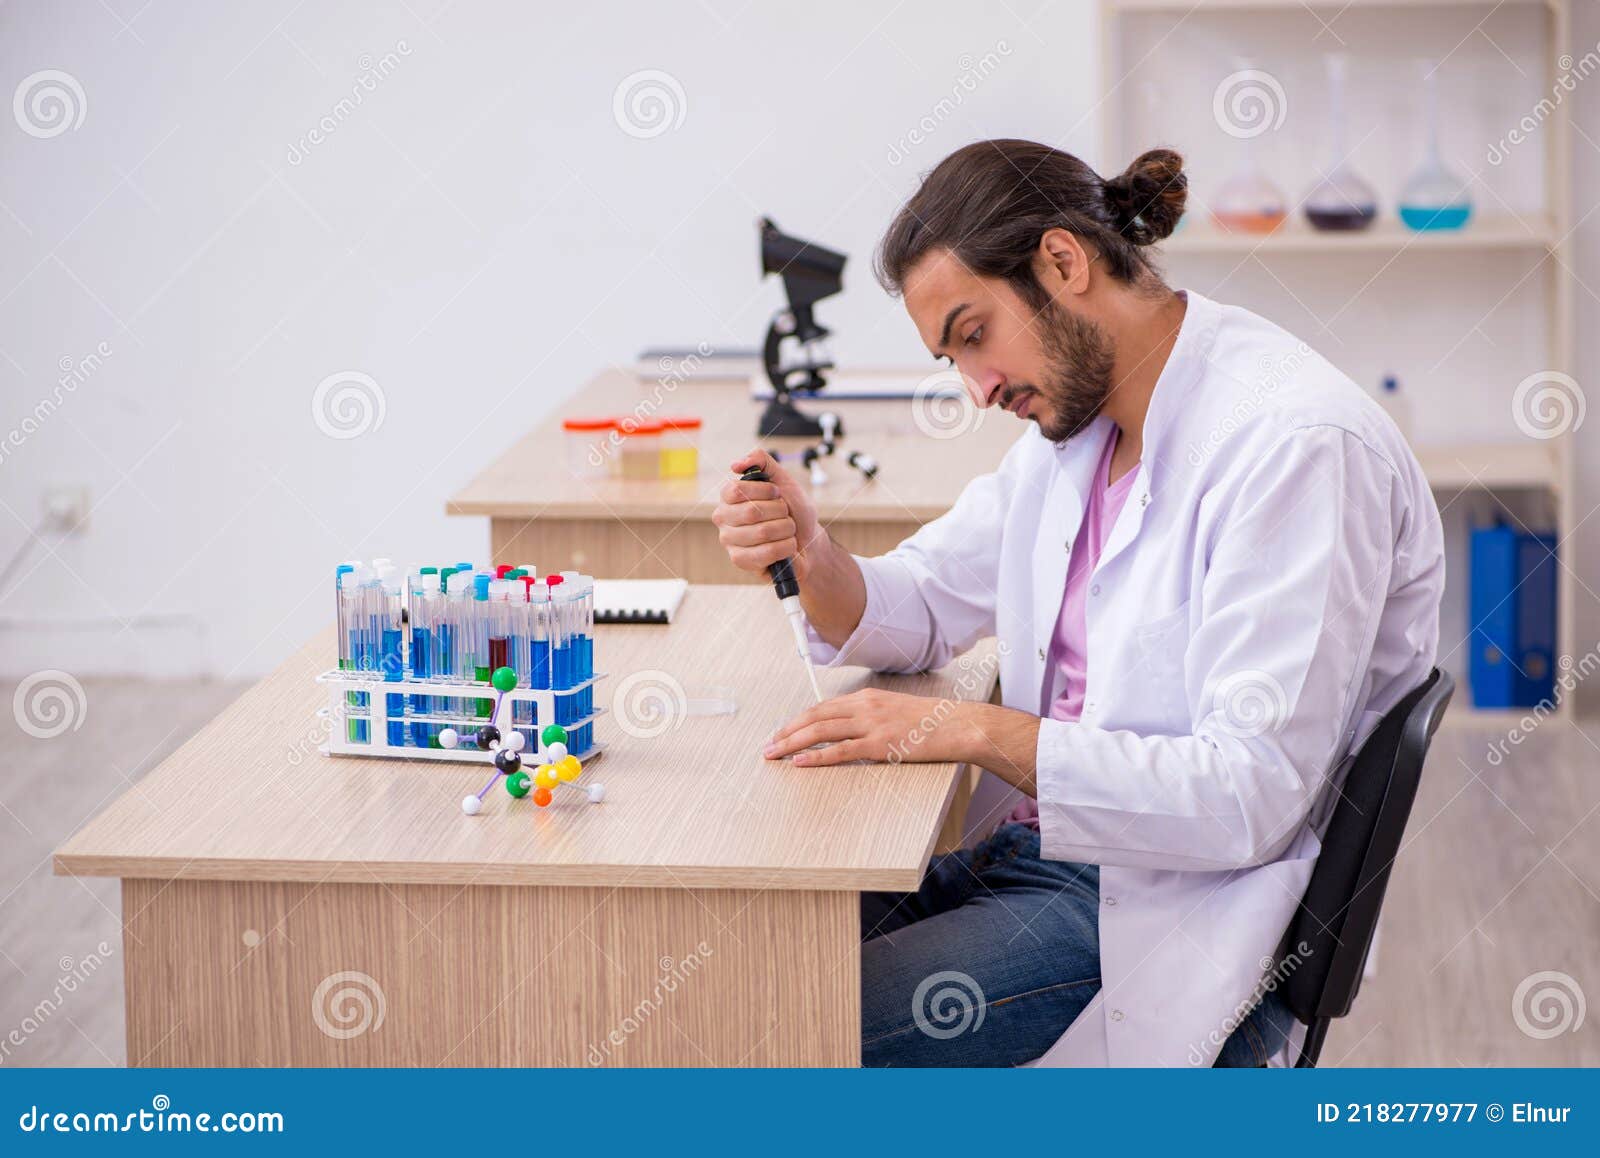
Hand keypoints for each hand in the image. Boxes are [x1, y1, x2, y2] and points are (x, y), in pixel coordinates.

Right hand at [713, 448, 822, 580]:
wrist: (808, 540)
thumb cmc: (793, 511)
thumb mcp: (783, 479)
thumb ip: (762, 462)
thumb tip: (736, 464)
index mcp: (729, 497)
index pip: (737, 490)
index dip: (764, 491)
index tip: (777, 494)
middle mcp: (724, 518)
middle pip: (752, 511)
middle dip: (780, 512)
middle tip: (785, 515)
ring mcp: (729, 541)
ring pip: (762, 532)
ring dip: (786, 529)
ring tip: (787, 531)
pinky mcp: (740, 560)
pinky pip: (766, 552)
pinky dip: (786, 547)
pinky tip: (786, 546)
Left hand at [762, 688, 976, 766]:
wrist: (956, 725)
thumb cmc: (929, 722)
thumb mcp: (894, 709)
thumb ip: (870, 715)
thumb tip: (849, 728)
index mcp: (866, 697)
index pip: (822, 707)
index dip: (798, 720)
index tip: (781, 731)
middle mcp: (864, 706)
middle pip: (814, 716)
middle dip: (787, 731)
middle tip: (768, 745)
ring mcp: (871, 724)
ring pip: (821, 731)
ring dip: (792, 743)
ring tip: (774, 753)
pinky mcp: (879, 744)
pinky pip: (840, 751)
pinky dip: (816, 756)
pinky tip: (799, 762)